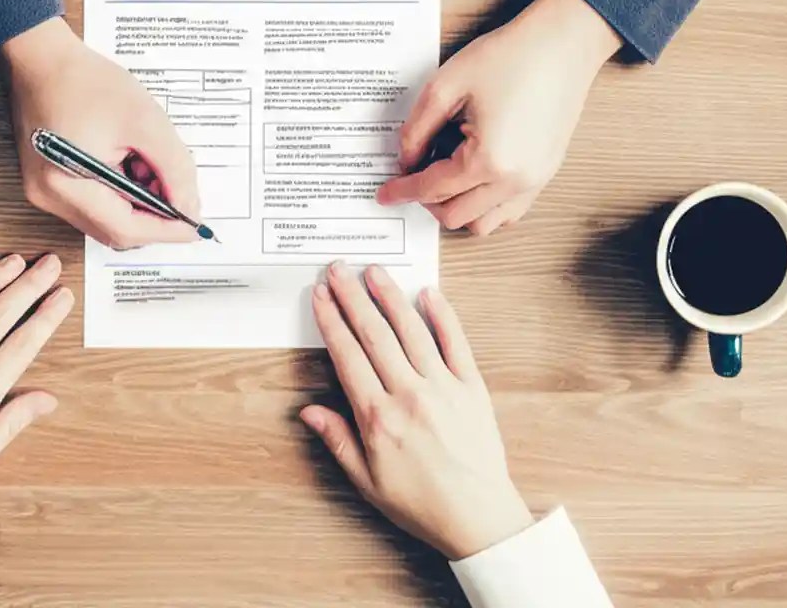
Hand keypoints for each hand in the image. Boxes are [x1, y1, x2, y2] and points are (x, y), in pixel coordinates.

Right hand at [1, 17, 200, 248]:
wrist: (42, 57)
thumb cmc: (85, 81)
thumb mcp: (145, 122)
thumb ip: (174, 168)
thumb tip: (189, 207)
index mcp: (65, 184)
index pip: (125, 228)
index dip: (165, 230)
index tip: (194, 226)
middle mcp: (49, 197)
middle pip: (114, 231)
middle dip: (152, 217)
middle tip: (178, 191)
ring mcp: (45, 193)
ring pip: (105, 221)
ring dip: (136, 205)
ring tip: (148, 165)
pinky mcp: (49, 184)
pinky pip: (92, 206)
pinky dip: (119, 195)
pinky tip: (129, 165)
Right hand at [301, 263, 532, 559]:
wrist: (478, 517)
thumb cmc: (420, 504)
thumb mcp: (367, 480)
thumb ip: (338, 440)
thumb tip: (308, 411)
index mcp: (378, 418)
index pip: (347, 356)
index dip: (331, 321)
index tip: (319, 296)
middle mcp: (409, 395)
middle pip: (374, 334)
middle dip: (352, 297)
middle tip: (338, 269)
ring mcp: (444, 388)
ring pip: (412, 330)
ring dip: (390, 296)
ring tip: (375, 271)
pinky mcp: (472, 388)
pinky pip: (456, 343)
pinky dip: (442, 315)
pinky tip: (428, 294)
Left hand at [377, 0, 621, 234]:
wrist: (563, 42)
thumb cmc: (511, 56)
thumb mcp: (446, 86)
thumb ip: (417, 129)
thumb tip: (407, 160)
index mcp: (489, 160)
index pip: (433, 189)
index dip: (403, 191)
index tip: (384, 193)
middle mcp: (516, 180)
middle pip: (456, 215)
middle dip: (426, 201)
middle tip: (412, 176)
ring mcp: (536, 180)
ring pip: (484, 223)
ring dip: (457, 208)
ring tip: (443, 178)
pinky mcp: (546, 173)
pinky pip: (510, 211)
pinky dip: (485, 206)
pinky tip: (472, 180)